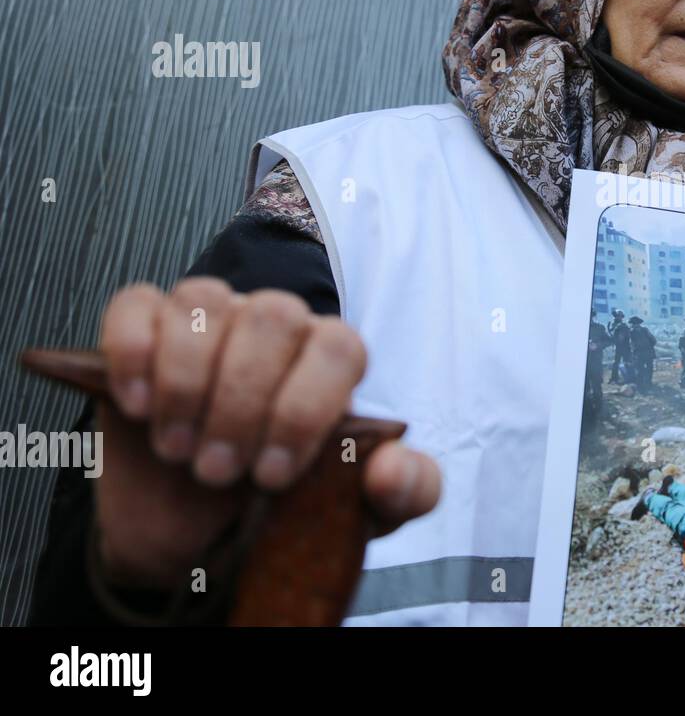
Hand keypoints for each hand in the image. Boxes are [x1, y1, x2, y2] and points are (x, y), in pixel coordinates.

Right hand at [94, 279, 441, 589]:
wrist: (197, 531)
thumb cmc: (285, 508)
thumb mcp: (359, 513)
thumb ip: (406, 492)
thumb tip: (391, 466)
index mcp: (334, 359)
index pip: (339, 347)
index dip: (306, 408)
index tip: (271, 475)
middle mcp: (278, 327)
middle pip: (273, 317)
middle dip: (242, 400)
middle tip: (216, 471)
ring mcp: (212, 319)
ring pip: (205, 300)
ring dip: (186, 382)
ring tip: (177, 449)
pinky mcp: (145, 328)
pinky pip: (137, 304)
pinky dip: (132, 350)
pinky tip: (137, 406)